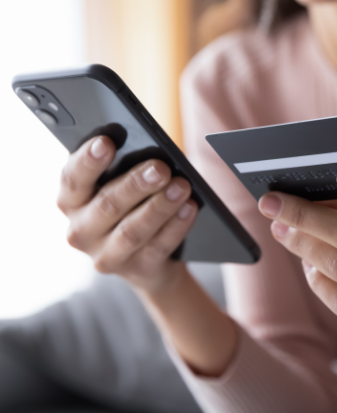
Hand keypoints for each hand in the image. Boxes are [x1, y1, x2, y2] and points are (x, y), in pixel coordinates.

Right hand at [57, 136, 197, 293]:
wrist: (147, 259)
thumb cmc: (131, 205)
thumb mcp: (119, 185)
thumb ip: (122, 168)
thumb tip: (149, 151)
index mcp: (72, 201)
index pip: (73, 179)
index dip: (88, 160)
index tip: (106, 142)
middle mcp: (81, 231)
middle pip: (107, 205)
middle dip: (136, 184)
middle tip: (161, 168)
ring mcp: (106, 255)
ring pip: (133, 230)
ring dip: (160, 206)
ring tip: (182, 186)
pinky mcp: (136, 270)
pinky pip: (158, 246)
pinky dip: (176, 226)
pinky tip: (189, 208)